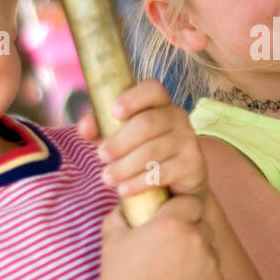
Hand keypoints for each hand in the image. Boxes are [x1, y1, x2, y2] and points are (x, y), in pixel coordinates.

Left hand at [78, 79, 207, 203]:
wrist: (178, 185)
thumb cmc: (143, 153)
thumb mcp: (119, 138)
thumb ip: (100, 128)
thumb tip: (85, 126)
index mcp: (160, 103)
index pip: (152, 89)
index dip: (133, 98)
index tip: (114, 113)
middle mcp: (177, 117)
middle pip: (147, 123)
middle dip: (120, 141)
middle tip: (101, 156)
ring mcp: (188, 140)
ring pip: (153, 150)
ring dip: (125, 166)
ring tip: (107, 178)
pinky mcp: (193, 165)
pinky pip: (164, 171)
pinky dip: (140, 182)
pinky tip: (125, 189)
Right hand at [92, 196, 222, 279]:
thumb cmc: (118, 278)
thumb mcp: (112, 238)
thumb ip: (119, 215)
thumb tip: (123, 207)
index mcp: (173, 222)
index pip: (191, 203)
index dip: (182, 210)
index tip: (172, 221)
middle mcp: (196, 239)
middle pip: (203, 226)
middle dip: (190, 233)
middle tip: (171, 249)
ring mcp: (210, 264)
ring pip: (210, 251)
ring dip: (198, 256)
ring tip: (174, 272)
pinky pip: (213, 275)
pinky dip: (202, 279)